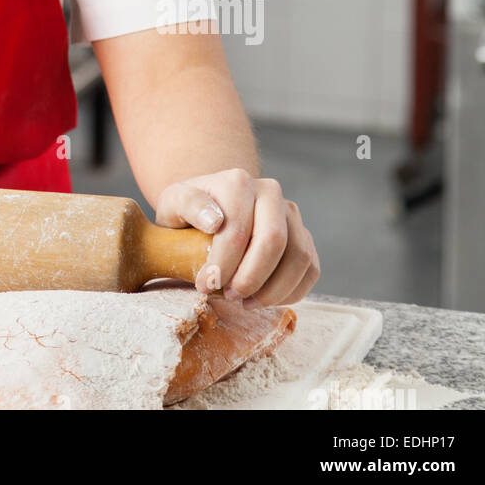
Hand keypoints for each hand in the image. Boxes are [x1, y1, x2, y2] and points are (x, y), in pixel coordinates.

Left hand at [155, 169, 319, 306]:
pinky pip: (310, 269)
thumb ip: (187, 205)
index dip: (222, 264)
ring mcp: (291, 214)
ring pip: (299, 256)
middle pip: (273, 240)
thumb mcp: (174, 203)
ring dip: (273, 290)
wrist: (213, 210)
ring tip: (246, 302)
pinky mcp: (304, 236)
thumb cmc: (191, 212)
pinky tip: (264, 300)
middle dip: (251, 278)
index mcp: (237, 181)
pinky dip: (291, 292)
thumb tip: (214, 221)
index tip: (205, 286)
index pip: (237, 228)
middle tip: (229, 297)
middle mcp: (269, 192)